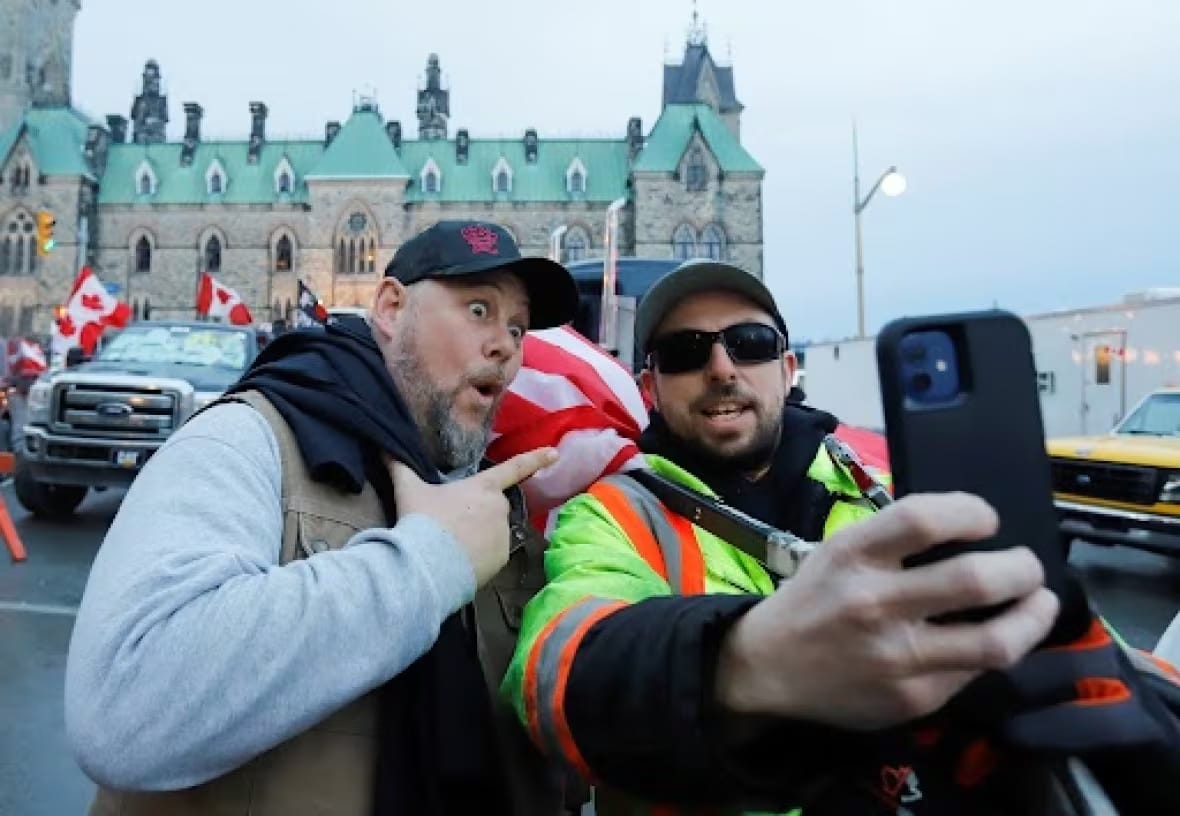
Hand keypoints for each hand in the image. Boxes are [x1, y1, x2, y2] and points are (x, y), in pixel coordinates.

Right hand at [389, 448, 557, 585]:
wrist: (428, 564)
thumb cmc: (422, 520)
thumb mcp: (409, 490)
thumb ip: (399, 467)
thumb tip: (383, 446)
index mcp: (483, 487)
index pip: (514, 468)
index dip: (536, 459)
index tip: (555, 453)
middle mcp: (499, 508)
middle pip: (493, 506)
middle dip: (478, 513)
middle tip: (450, 523)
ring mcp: (503, 536)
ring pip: (493, 532)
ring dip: (478, 535)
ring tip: (450, 544)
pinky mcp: (501, 561)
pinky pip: (492, 555)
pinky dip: (479, 557)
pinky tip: (458, 560)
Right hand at [714, 492, 1059, 730]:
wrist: (768, 667)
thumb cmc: (814, 600)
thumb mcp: (839, 553)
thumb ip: (895, 541)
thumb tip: (973, 532)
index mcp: (853, 556)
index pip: (924, 519)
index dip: (971, 512)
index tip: (988, 519)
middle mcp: (874, 604)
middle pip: (975, 580)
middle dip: (1022, 568)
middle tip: (1028, 566)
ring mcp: (896, 657)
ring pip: (995, 641)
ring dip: (1033, 617)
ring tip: (1039, 602)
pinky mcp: (912, 698)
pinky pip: (975, 672)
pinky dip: (995, 650)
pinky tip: (995, 638)